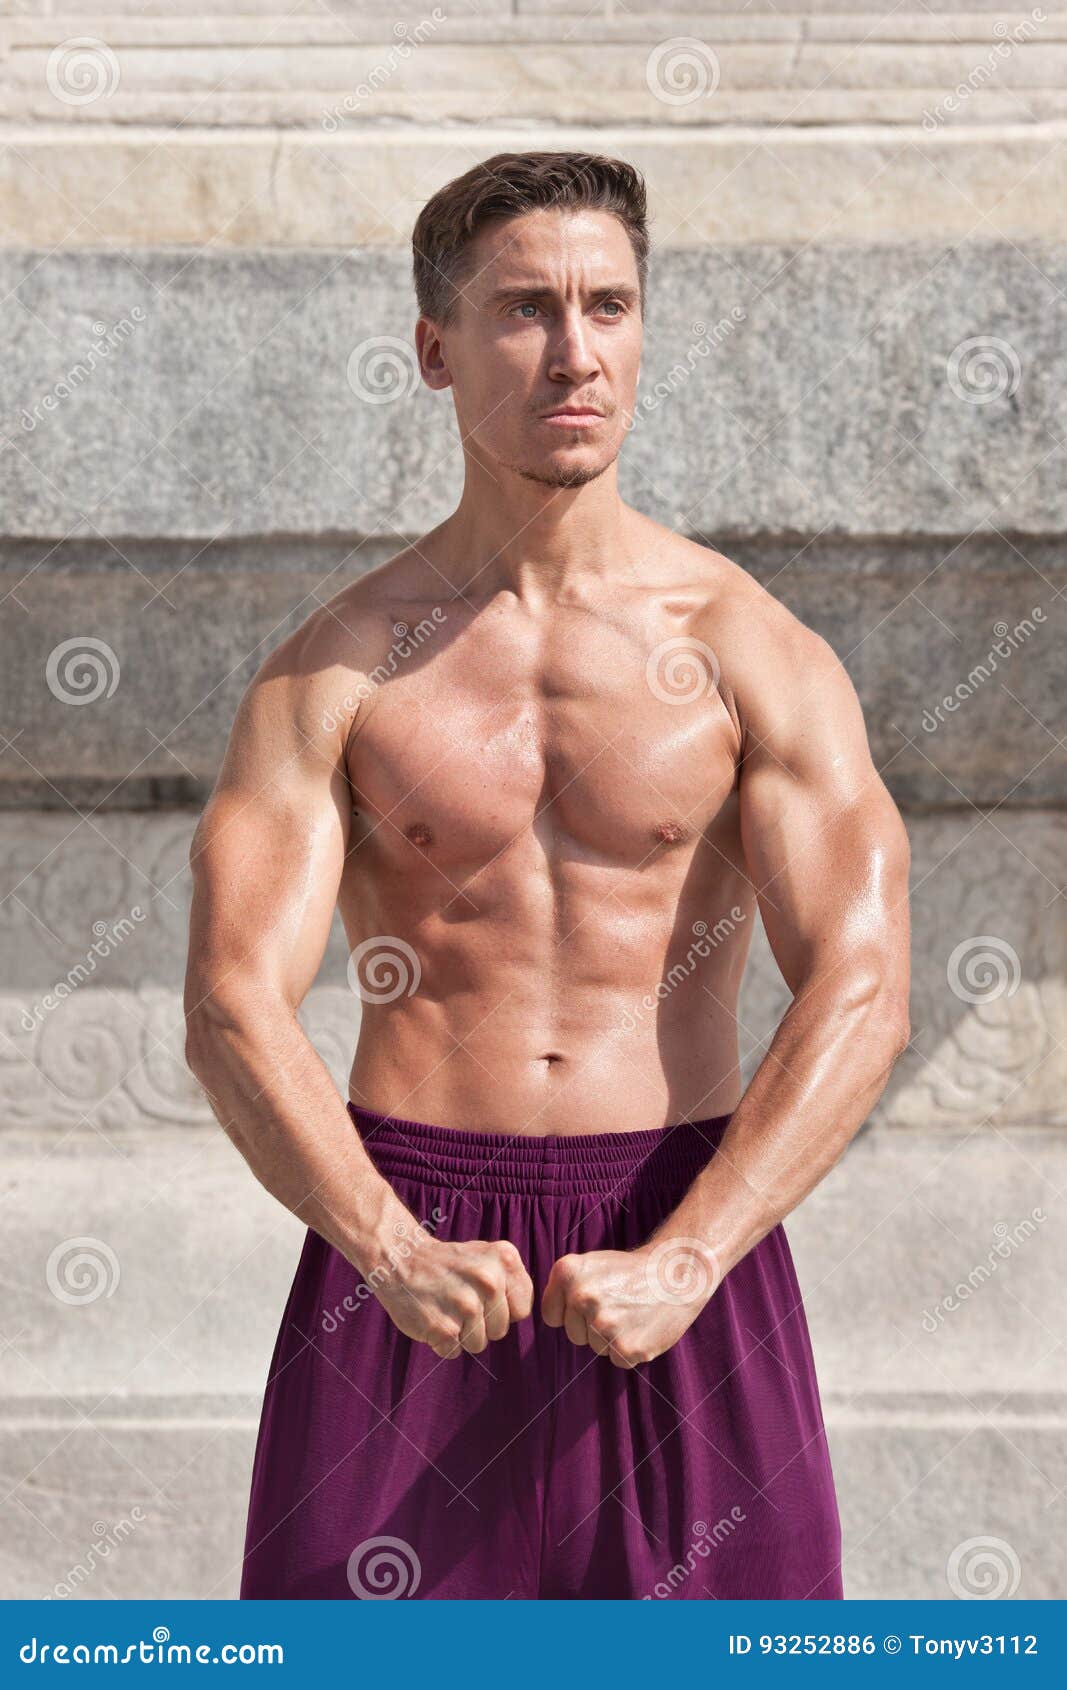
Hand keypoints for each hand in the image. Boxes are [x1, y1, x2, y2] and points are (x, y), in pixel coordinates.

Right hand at [372, 1229, 533, 1358]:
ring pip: (479, 1344)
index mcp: (505, 1259)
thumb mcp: (487, 1257)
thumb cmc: (447, 1264)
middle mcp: (489, 1281)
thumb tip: (522, 1315)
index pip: (522, 1311)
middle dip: (480, 1323)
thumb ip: (511, 1282)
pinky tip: (432, 1317)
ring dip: (460, 1333)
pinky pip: (454, 1351)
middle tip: (456, 1300)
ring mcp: (466, 1305)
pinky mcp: (443, 1328)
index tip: (481, 1296)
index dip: (502, 1310)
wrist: (399, 1258)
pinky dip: (441, 1341)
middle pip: (500, 1331)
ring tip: (444, 1307)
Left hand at [541, 1237, 720, 1367]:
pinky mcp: (627, 1349)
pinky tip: (642, 1326)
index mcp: (567, 1272)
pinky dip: (630, 1349)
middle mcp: (582, 1297)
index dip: (571, 1312)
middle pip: (573, 1335)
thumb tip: (547, 1321)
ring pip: (595, 1348)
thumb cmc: (629, 1271)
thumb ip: (563, 1289)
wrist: (676, 1274)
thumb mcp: (589, 1264)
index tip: (595, 1298)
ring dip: (612, 1338)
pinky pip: (617, 1359)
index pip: (551, 1316)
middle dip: (592, 1326)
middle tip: (619, 1303)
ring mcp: (605, 1324)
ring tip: (632, 1313)